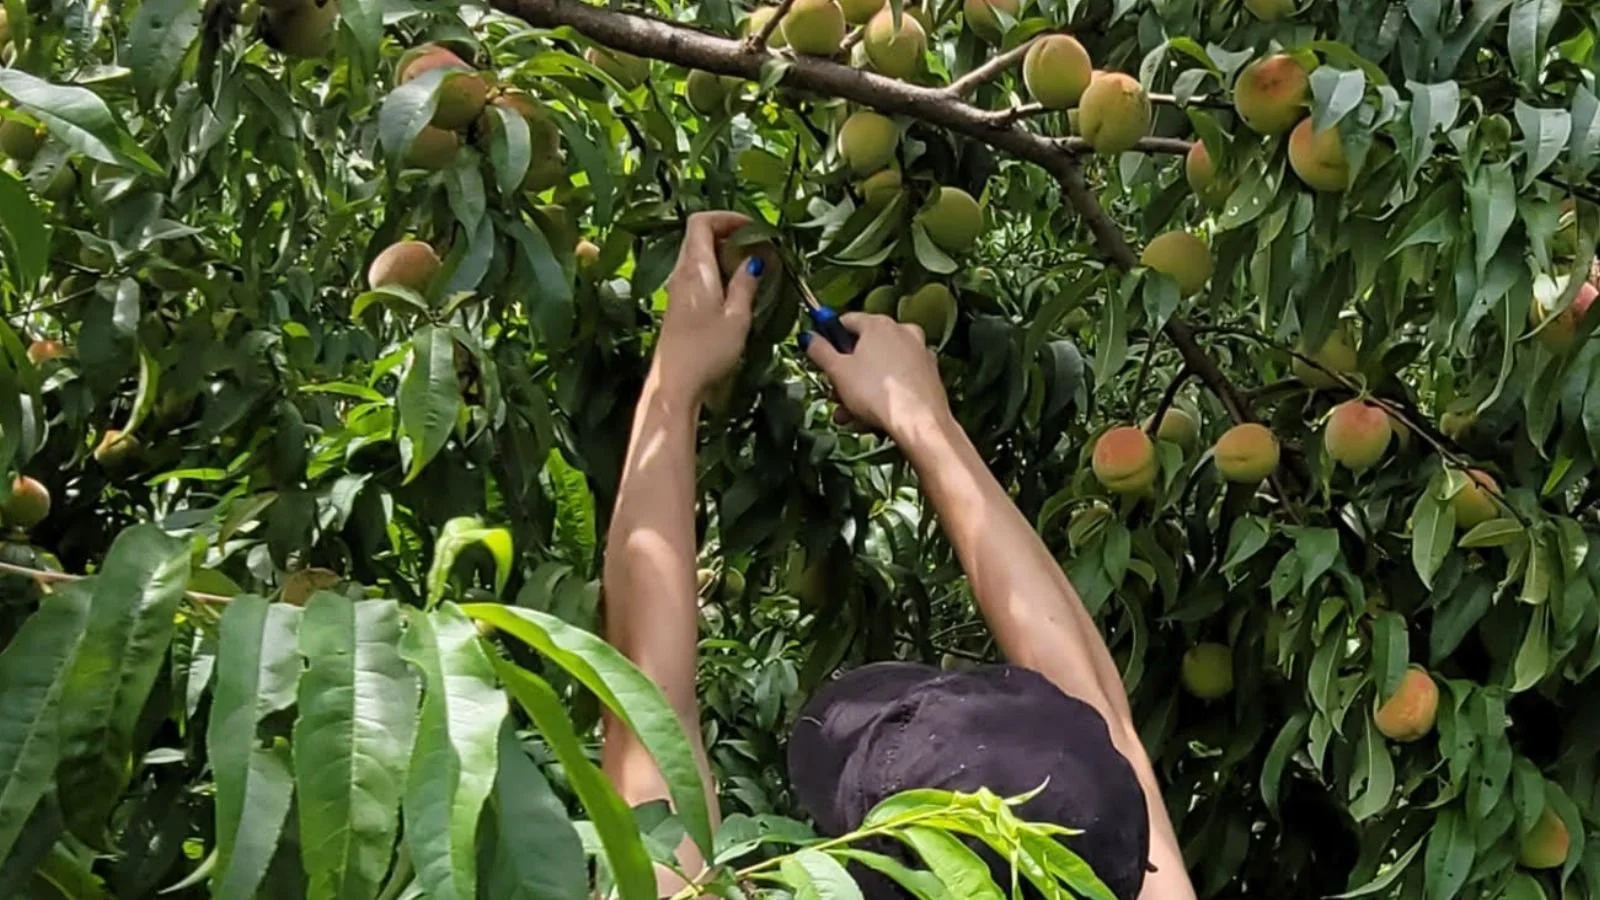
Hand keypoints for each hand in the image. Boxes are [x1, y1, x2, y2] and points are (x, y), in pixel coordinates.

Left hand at [655, 211, 764, 402]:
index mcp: (695, 268)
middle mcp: (681, 273)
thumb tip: (754, 260)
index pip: (701, 222)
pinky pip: (697, 276)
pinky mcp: (678, 306)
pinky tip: (736, 290)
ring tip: (752, 268)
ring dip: (724, 255)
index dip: (726, 217)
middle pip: (699, 236)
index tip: (753, 227)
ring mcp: (677, 290)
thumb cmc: (708, 350)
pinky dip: (717, 272)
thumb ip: (745, 284)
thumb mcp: (737, 316)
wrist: (675, 384)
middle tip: (759, 247)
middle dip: (730, 234)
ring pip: (699, 257)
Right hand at [802, 313, 950, 441]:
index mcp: (879, 324)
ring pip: (880, 369)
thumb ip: (819, 350)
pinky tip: (871, 417)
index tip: (820, 355)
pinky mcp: (930, 375)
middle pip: (863, 348)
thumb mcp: (837, 371)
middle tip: (834, 394)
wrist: (919, 422)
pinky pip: (898, 381)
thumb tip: (808, 337)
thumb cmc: (878, 393)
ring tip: (848, 414)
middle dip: (844, 374)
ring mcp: (919, 353)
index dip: (829, 338)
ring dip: (860, 390)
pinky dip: (883, 395)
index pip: (846, 321)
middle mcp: (903, 332)